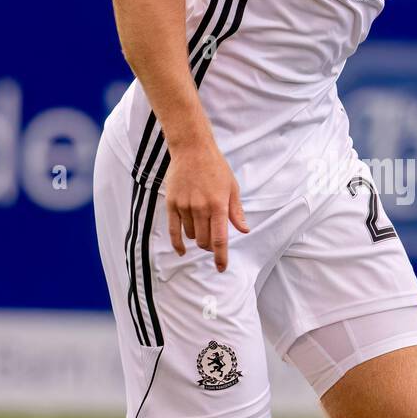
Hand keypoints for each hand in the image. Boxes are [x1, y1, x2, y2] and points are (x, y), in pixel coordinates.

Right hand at [165, 138, 248, 271]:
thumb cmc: (216, 168)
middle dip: (209, 246)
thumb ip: (236, 212)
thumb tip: (244, 230)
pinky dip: (178, 243)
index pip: (219, 239)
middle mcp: (201, 208)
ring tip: (201, 226)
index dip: (220, 256)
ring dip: (197, 238)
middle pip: (204, 241)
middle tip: (212, 242)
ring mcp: (185, 206)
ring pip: (191, 235)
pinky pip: (174, 229)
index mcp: (218, 205)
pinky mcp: (172, 203)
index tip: (221, 268)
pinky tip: (181, 250)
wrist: (192, 150)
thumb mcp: (232, 188)